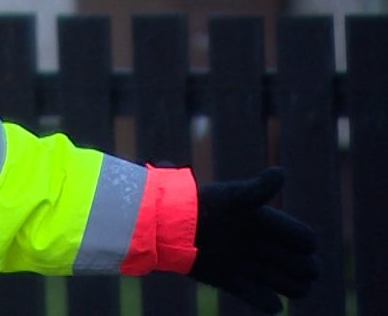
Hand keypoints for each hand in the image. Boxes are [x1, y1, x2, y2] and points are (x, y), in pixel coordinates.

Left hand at [189, 167, 317, 312]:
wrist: (169, 225)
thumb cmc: (204, 205)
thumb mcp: (232, 197)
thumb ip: (257, 189)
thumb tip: (281, 173)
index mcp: (264, 223)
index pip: (302, 238)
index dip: (306, 242)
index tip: (304, 244)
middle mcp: (258, 244)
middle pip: (301, 264)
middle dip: (306, 268)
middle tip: (303, 271)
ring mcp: (244, 263)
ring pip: (284, 282)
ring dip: (292, 287)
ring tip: (296, 289)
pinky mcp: (228, 279)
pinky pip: (254, 296)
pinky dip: (266, 302)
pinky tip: (273, 305)